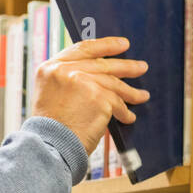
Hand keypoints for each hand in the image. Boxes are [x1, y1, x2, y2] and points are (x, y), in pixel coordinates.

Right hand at [31, 36, 149, 153]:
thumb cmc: (50, 129)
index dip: (105, 45)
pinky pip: (117, 103)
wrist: (50, 147)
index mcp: (51, 68)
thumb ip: (67, 80)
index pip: (82, 49)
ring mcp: (83, 81)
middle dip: (126, 66)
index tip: (122, 44)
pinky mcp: (98, 97)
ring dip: (130, 92)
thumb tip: (97, 75)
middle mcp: (66, 70)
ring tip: (142, 95)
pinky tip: (129, 117)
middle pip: (102, 64)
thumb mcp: (50, 95)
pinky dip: (124, 112)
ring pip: (113, 83)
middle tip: (141, 67)